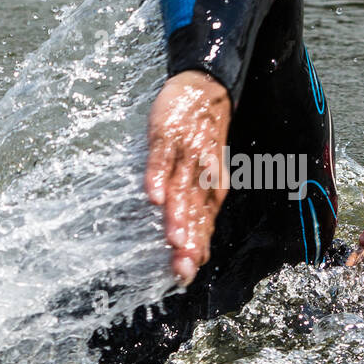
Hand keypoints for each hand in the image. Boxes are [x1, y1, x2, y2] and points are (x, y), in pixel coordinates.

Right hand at [145, 70, 231, 285]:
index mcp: (212, 187)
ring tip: (171, 240)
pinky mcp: (167, 135)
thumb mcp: (206, 176)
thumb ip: (199, 213)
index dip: (195, 248)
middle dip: (188, 241)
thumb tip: (198, 254)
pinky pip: (162, 158)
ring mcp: (184, 153)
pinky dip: (157, 176)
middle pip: (193, 212)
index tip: (186, 275)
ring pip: (181, 189)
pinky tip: (151, 196)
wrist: (207, 88)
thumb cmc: (202, 139)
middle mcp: (201, 174)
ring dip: (177, 214)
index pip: (204, 223)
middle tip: (181, 267)